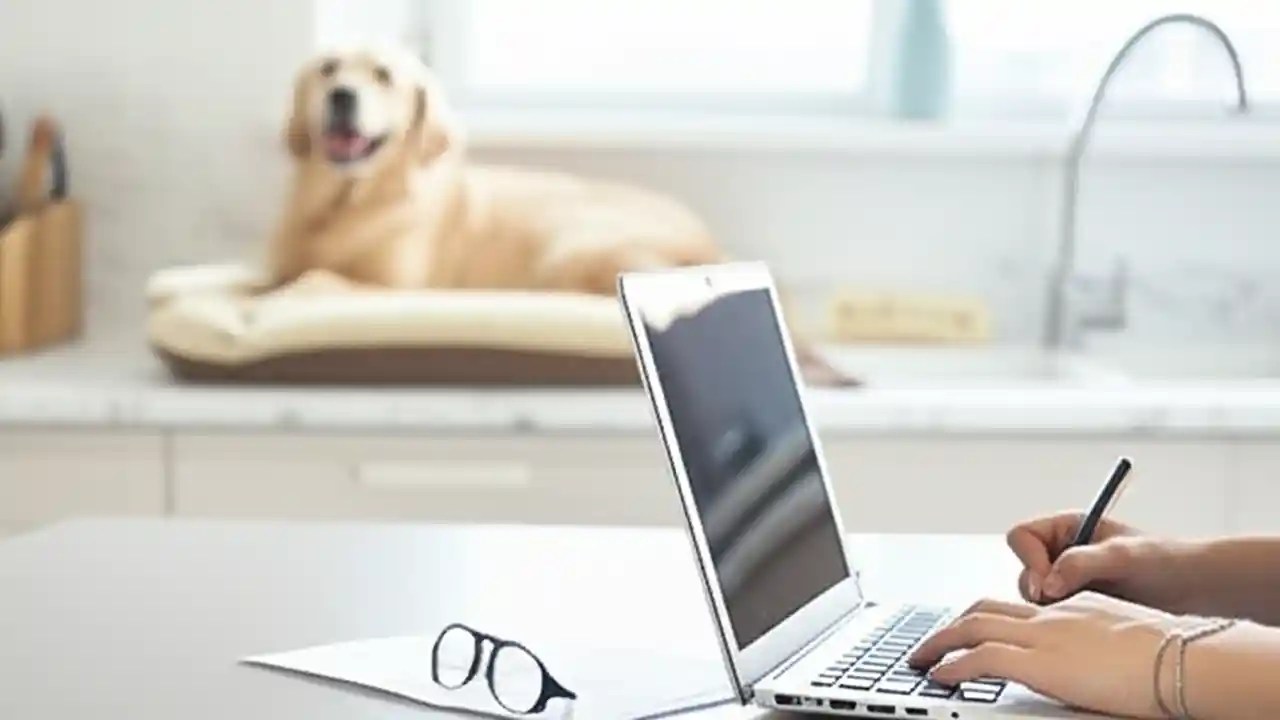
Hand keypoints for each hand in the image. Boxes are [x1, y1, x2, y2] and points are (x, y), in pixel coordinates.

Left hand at [910, 594, 1187, 718]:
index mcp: (1073, 609)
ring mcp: (1042, 636)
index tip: (970, 629)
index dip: (986, 617)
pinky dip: (952, 664)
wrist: (1186, 658)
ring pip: (971, 626)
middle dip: (952, 626)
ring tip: (921, 659)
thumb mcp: (1127, 642)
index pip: (1017, 606)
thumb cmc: (1171, 656)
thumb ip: (1101, 648)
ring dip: (940, 642)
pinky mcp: (1040, 662)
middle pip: (983, 610)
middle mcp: (1051, 616)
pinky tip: (939, 675)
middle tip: (932, 642)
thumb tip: (1102, 668)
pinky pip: (980, 658)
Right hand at [1007, 512, 1191, 609]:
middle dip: (1039, 587)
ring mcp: (1071, 582)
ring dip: (1053, 607)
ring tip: (1085, 610)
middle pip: (1025, 569)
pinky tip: (1091, 623)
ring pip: (1036, 597)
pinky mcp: (1080, 608)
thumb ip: (1080, 563)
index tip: (1047, 580)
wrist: (1199, 590)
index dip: (1029, 558)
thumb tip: (1047, 582)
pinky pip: (1054, 617)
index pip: (1023, 537)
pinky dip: (1064, 622)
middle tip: (1062, 601)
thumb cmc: (1167, 560)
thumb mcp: (1123, 555)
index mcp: (1068, 528)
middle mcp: (1064, 553)